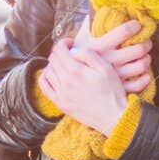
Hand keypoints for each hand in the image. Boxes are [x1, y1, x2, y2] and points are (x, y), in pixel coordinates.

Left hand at [38, 18, 148, 134]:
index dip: (64, 43)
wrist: (114, 117)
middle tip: (69, 53)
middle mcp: (65, 82)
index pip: (59, 50)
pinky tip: (54, 76)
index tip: (71, 43)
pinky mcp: (61, 104)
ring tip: (64, 65)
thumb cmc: (113, 92)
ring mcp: (61, 94)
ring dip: (53, 64)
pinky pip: (45, 87)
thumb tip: (74, 50)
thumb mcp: (106, 68)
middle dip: (59, 53)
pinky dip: (46, 78)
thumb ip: (88, 55)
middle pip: (52, 60)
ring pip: (47, 71)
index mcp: (76, 71)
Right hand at [73, 15, 153, 95]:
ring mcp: (114, 76)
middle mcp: (107, 61)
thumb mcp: (79, 41)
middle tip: (145, 41)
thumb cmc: (77, 59)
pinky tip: (144, 73)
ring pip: (141, 65)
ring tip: (144, 56)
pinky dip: (145, 78)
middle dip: (145, 43)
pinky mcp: (117, 88)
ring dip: (147, 59)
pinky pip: (139, 83)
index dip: (134, 26)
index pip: (122, 32)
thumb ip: (87, 26)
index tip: (138, 24)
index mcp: (98, 47)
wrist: (69, 83)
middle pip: (137, 49)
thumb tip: (93, 10)